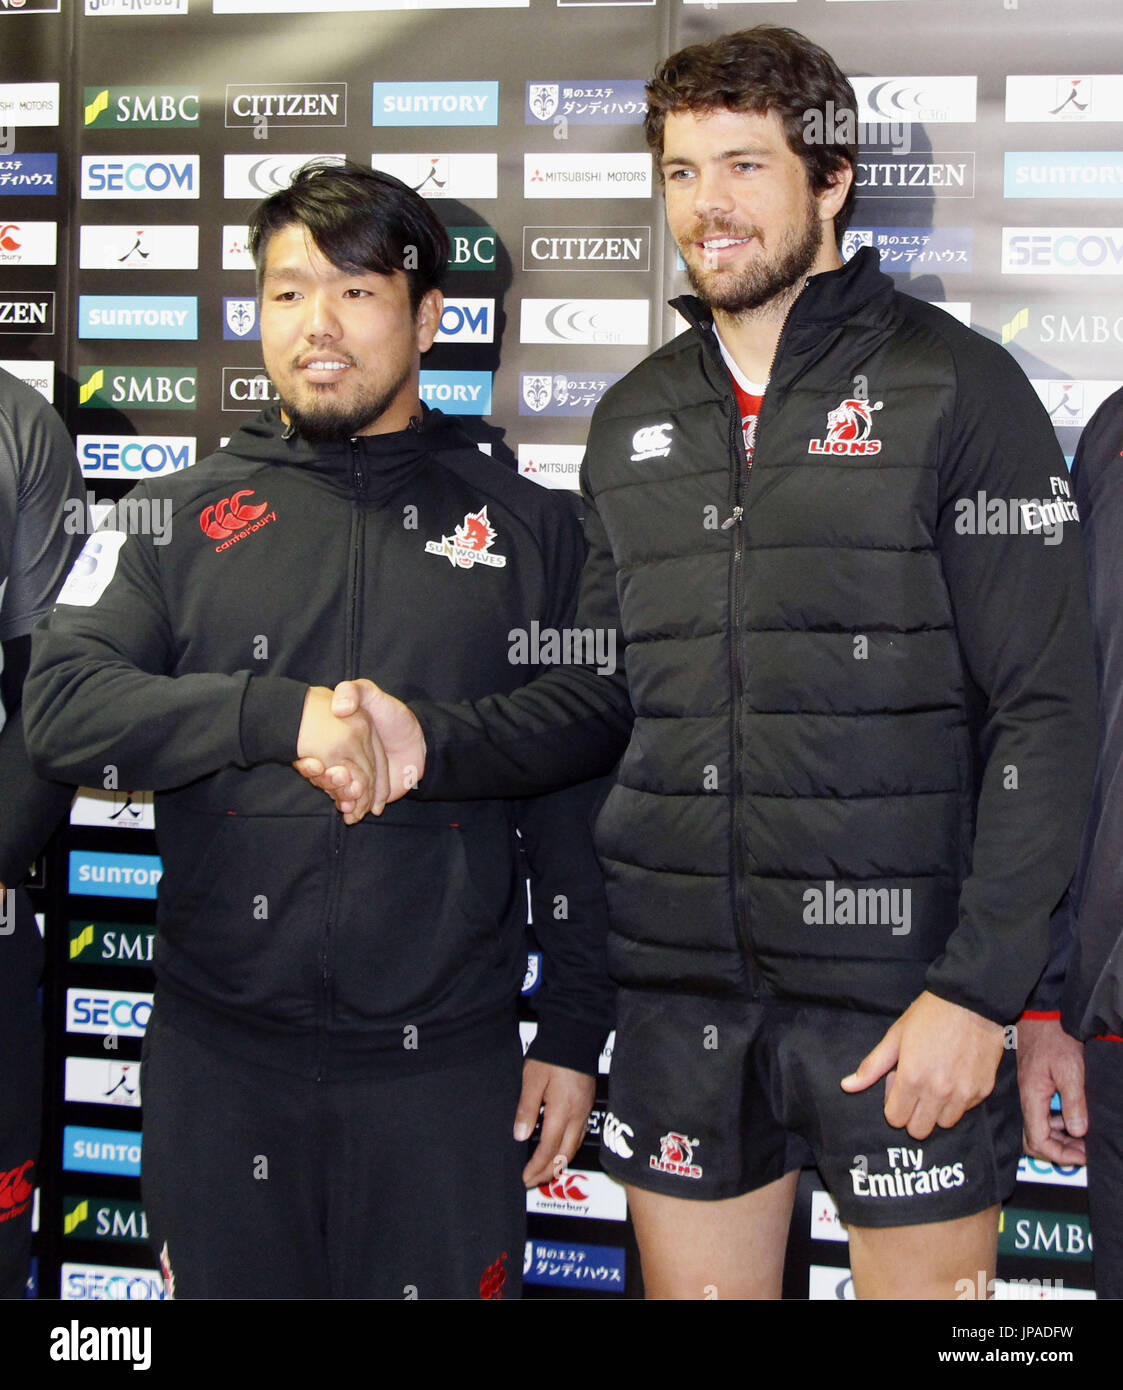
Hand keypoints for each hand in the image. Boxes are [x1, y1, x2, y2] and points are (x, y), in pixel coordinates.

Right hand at [294, 678, 424, 817]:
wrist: (421, 742)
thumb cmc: (395, 716)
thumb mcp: (371, 694)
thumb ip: (354, 691)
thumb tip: (339, 707)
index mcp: (335, 741)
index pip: (316, 757)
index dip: (311, 764)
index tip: (313, 764)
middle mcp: (341, 760)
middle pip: (326, 777)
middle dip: (327, 783)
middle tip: (338, 778)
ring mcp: (354, 778)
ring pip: (339, 794)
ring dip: (340, 799)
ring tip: (346, 801)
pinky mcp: (367, 794)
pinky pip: (356, 805)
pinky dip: (352, 810)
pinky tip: (352, 813)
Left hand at [513, 1058, 595, 1187]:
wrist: (575, 1035)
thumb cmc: (552, 1055)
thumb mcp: (532, 1080)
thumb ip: (527, 1109)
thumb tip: (521, 1136)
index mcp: (562, 1111)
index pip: (548, 1149)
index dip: (537, 1167)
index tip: (525, 1177)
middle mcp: (577, 1115)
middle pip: (564, 1154)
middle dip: (549, 1171)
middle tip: (533, 1180)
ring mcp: (585, 1110)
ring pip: (574, 1146)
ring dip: (560, 1162)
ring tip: (546, 1170)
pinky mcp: (587, 1104)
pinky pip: (581, 1135)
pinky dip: (569, 1149)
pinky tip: (561, 1149)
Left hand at [840, 990, 1005, 1139]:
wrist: (972, 1000)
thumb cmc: (929, 1015)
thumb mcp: (895, 1036)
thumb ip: (872, 1066)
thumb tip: (846, 1086)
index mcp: (912, 1079)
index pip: (895, 1119)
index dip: (893, 1103)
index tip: (899, 1082)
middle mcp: (939, 1092)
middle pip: (919, 1130)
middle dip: (912, 1113)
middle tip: (917, 1086)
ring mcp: (964, 1094)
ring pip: (944, 1123)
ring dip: (937, 1109)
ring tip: (937, 1081)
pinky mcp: (983, 1091)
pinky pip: (965, 1110)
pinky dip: (958, 1100)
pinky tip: (955, 1076)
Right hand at [1017, 1016, 1086, 1164]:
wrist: (1042, 1015)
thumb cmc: (1054, 1038)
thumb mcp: (1070, 1070)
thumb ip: (1073, 1102)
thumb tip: (1078, 1131)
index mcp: (1032, 1098)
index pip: (1037, 1140)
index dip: (1059, 1154)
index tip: (1082, 1156)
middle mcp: (1028, 1100)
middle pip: (1035, 1140)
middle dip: (1059, 1151)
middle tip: (1084, 1152)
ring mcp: (1031, 1095)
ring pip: (1041, 1129)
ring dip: (1062, 1138)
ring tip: (1085, 1137)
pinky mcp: (1037, 1089)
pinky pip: (1044, 1115)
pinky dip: (1060, 1124)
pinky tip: (1076, 1119)